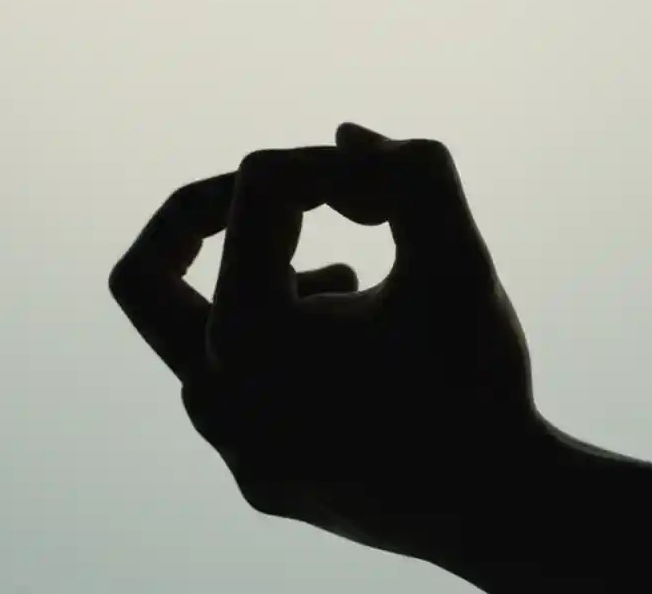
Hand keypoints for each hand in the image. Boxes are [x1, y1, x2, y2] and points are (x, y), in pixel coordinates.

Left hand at [109, 123, 565, 564]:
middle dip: (198, 215)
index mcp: (252, 338)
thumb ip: (413, 171)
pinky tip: (353, 347)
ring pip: (200, 337)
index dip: (325, 166)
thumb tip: (344, 140)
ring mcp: (235, 449)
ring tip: (344, 283)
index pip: (256, 194)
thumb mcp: (460, 257)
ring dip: (262, 286)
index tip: (382, 193)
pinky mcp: (260, 477)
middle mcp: (220, 401)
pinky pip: (240, 389)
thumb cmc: (480, 381)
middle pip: (146, 280)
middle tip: (265, 199)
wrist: (504, 512)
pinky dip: (283, 348)